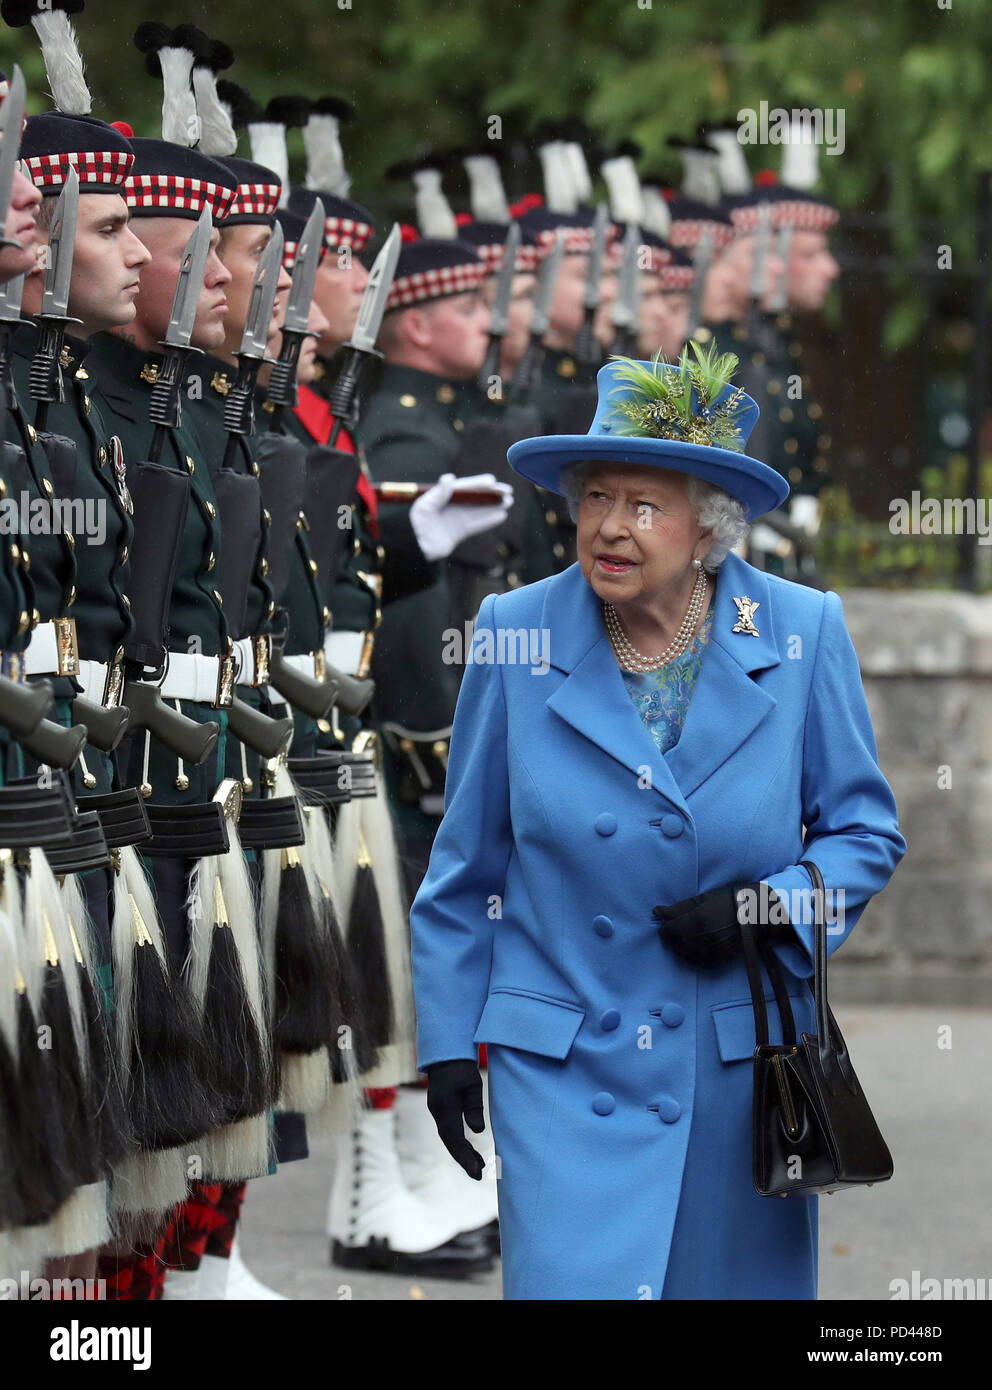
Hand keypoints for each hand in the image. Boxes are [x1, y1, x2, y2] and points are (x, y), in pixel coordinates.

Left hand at [410, 472, 513, 561]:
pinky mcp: (460, 531)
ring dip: (494, 505)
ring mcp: (457, 518)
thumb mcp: (424, 507)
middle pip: (475, 496)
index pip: (464, 487)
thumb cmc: (416, 525)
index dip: (479, 484)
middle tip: (507, 490)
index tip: (492, 482)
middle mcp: (452, 505)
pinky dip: (489, 520)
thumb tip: (449, 478)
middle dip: (491, 493)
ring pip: (479, 509)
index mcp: (443, 495)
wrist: (416, 549)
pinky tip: (502, 515)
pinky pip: (478, 524)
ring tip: (508, 501)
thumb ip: (438, 494)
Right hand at [425, 1058, 485, 1178]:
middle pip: (450, 1142)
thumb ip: (474, 1107)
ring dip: (463, 1153)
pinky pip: (450, 1132)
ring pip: (450, 1139)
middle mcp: (438, 1112)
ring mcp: (438, 1112)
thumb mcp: (472, 1083)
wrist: (446, 1054)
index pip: (454, 1137)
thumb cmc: (461, 1067)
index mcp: (444, 1107)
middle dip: (464, 1159)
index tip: (476, 1171)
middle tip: (478, 1175)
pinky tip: (471, 1152)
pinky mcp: (442, 1111)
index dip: (464, 1156)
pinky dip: (460, 1143)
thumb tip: (477, 1131)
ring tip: (479, 1167)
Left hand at [653, 882, 757, 966]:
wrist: (758, 914)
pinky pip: (698, 962)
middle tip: (677, 929)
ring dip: (681, 947)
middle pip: (674, 944)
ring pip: (685, 955)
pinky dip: (693, 956)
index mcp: (696, 921)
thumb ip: (679, 907)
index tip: (668, 923)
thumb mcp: (703, 899)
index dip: (665, 927)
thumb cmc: (730, 901)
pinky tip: (696, 946)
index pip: (667, 931)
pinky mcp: (720, 959)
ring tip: (687, 937)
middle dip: (672, 937)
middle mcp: (702, 939)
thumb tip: (656, 912)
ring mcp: (712, 951)